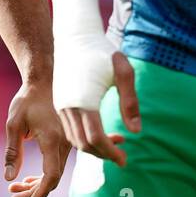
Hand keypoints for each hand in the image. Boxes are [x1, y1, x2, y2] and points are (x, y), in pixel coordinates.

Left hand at [4, 82, 68, 196]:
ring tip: (14, 190)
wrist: (44, 82)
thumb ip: (12, 152)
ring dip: (36, 185)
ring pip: (54, 174)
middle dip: (33, 192)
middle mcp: (64, 144)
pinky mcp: (64, 142)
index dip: (40, 192)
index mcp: (52, 140)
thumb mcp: (13, 124)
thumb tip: (9, 178)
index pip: (51, 175)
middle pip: (52, 179)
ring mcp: (67, 144)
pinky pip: (55, 165)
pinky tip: (26, 179)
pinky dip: (42, 175)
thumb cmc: (27, 101)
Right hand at [51, 0, 139, 166]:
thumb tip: (136, 132)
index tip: (125, 160)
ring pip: (74, 139)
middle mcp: (68, 106)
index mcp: (84, 101)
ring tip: (112, 147)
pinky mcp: (59, 102)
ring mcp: (61, 105)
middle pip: (83, 144)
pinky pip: (69, 129)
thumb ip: (131, 102)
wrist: (75, 36)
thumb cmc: (103, 52)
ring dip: (92, 148)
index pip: (96, 139)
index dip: (111, 153)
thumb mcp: (123, 72)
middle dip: (102, 155)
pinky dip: (83, 138)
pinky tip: (98, 134)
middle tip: (121, 158)